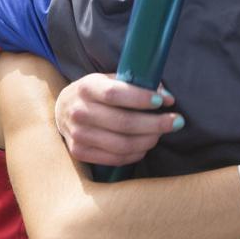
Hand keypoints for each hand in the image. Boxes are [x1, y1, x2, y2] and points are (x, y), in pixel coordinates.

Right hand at [55, 73, 180, 165]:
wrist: (62, 111)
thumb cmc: (95, 93)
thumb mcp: (109, 80)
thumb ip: (136, 85)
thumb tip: (167, 98)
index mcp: (87, 88)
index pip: (115, 94)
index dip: (141, 99)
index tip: (163, 101)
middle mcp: (79, 111)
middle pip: (123, 123)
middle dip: (155, 124)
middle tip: (177, 121)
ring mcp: (78, 135)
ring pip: (122, 144)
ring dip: (149, 140)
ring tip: (161, 134)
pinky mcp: (80, 152)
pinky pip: (115, 158)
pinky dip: (136, 154)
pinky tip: (145, 146)